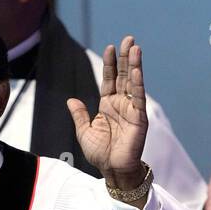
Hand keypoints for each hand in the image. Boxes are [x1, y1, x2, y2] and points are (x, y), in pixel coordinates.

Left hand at [67, 35, 147, 191]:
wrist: (112, 171)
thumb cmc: (100, 154)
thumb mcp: (84, 131)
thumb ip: (79, 115)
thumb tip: (71, 99)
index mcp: (108, 105)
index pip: (110, 79)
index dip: (110, 64)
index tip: (110, 47)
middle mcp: (121, 104)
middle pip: (124, 76)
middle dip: (125, 57)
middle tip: (128, 38)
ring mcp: (131, 110)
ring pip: (133, 83)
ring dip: (134, 65)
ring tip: (135, 47)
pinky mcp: (139, 119)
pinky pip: (138, 98)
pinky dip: (138, 84)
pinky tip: (137, 70)